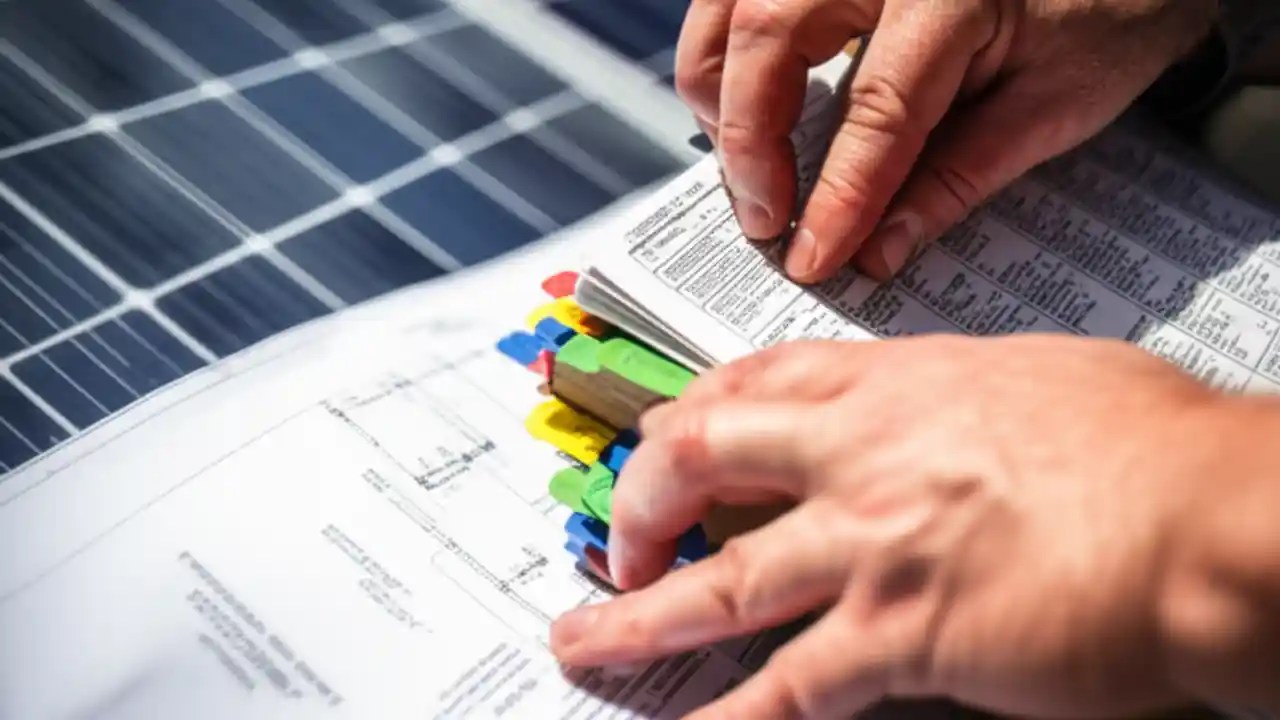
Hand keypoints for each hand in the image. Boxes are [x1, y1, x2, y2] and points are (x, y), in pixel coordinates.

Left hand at [549, 336, 1254, 717]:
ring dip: (638, 618)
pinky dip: (730, 719)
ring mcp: (872, 544)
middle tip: (611, 542)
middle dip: (637, 501)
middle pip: (703, 458)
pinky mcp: (903, 633)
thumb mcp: (1041, 378)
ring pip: (719, 579)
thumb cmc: (1155, 447)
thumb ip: (963, 397)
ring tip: (583, 640)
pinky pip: (790, 686)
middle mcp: (865, 453)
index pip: (757, 381)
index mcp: (898, 383)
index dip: (693, 409)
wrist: (1211, 518)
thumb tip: (946, 413)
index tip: (661, 433)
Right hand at [678, 0, 1216, 281]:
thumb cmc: (1109, 11)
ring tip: (747, 166)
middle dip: (751, 141)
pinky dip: (726, 51)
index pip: (878, 107)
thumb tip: (879, 250)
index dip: (838, 195)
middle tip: (766, 222)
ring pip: (729, 8)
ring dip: (720, 90)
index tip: (813, 258)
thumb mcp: (1055, 105)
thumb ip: (961, 176)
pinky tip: (749, 103)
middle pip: (770, 37)